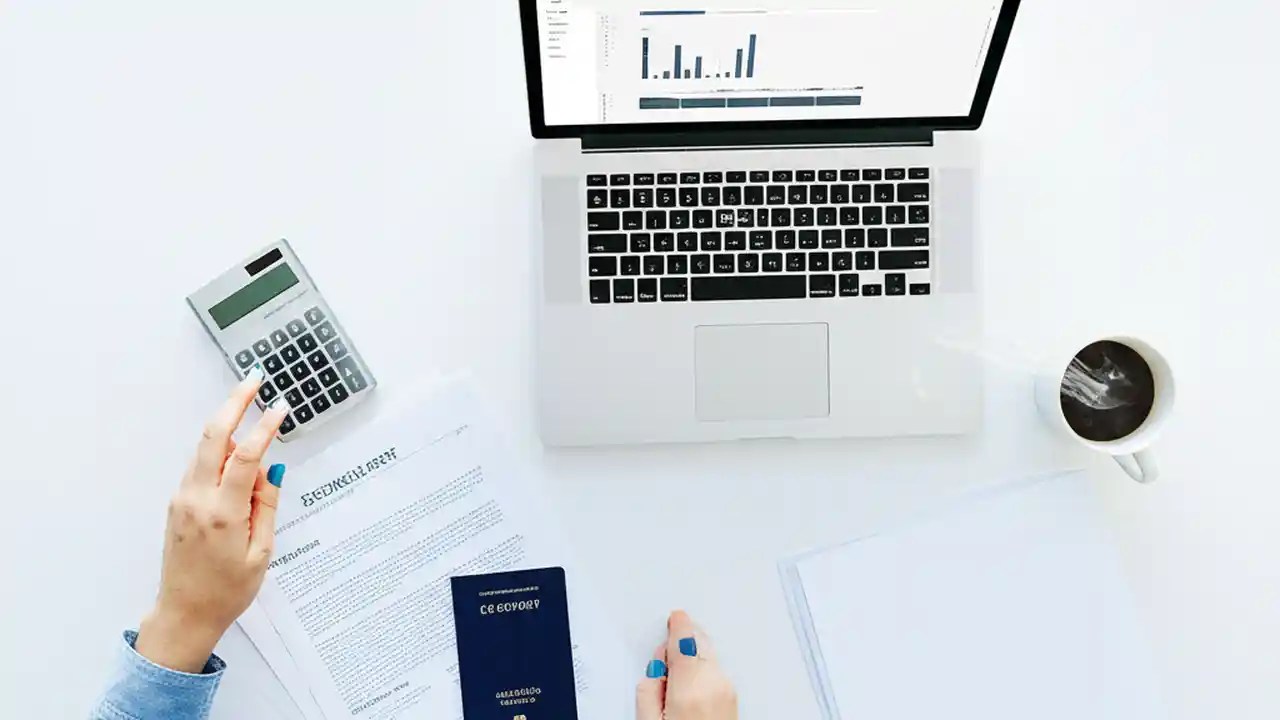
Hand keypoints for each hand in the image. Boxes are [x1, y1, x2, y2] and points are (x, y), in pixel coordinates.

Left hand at [134, 368, 289, 672]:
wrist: (184, 614)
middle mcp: (197, 500)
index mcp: (223, 513)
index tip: (281, 407)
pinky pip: (199, 467)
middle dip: (233, 403)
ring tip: (248, 405)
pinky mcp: (177, 504)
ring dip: (225, 423)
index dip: (265, 427)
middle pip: (212, 436)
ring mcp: (182, 500)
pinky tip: (236, 450)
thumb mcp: (261, 552)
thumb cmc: (227, 591)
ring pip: (203, 448)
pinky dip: (218, 450)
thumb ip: (267, 506)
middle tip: (253, 379)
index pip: (245, 456)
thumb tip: (273, 469)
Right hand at [636, 610, 737, 719]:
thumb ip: (648, 687)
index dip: (678, 626)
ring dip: (692, 662)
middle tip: (666, 676)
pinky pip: (714, 671)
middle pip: (697, 646)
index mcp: (688, 690)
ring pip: (707, 657)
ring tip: (680, 695)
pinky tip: (694, 697)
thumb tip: (657, 665)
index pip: (683, 644)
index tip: (676, 617)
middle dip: (680, 650)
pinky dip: (703, 674)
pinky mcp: (734, 696)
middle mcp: (713, 685)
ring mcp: (727, 690)